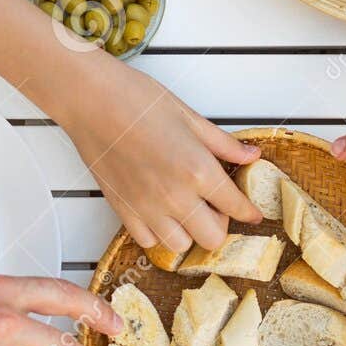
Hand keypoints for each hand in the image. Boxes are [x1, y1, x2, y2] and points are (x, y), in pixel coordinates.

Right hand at [53, 58, 261, 255]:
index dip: (249, 211)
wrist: (91, 100)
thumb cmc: (137, 99)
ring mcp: (147, 208)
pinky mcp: (123, 211)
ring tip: (187, 208)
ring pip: (181, 246)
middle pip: (212, 238)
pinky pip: (148, 241)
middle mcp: (175, 196)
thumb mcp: (189, 116)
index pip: (236, 206)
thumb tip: (252, 155)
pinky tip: (160, 211)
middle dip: (220, 224)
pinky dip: (158, 233)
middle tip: (216, 205)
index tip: (253, 213)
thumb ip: (223, 143)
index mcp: (198, 170)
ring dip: (189, 232)